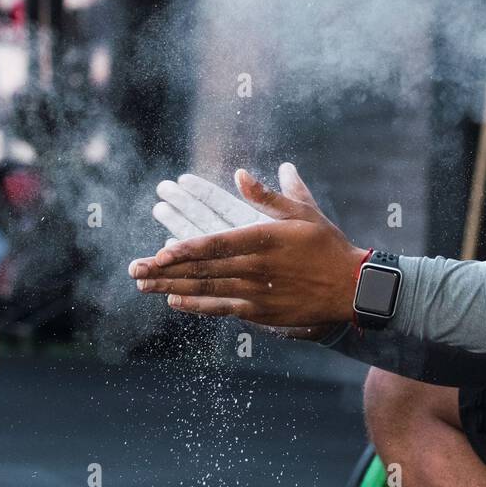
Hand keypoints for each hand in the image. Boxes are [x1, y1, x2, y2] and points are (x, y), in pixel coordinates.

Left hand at [128, 163, 365, 327]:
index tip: (160, 250)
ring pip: (206, 289)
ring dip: (172, 286)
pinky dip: (196, 305)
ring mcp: (256, 292)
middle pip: (203, 268)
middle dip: (166, 269)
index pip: (218, 243)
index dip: (186, 248)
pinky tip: (175, 300)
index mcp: (265, 239)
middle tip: (135, 269)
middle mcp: (256, 268)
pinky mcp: (259, 311)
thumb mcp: (303, 213)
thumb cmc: (327, 245)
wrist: (350, 287)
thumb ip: (269, 195)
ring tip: (143, 284)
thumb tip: (240, 175)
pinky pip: (221, 309)